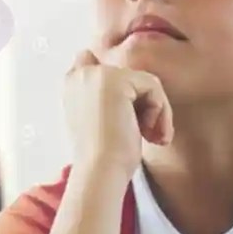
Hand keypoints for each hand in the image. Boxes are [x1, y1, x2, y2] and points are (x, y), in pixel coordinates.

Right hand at [63, 49, 173, 179]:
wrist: (100, 170)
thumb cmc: (103, 156)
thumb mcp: (100, 122)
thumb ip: (106, 99)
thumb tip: (131, 94)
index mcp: (72, 85)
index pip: (101, 63)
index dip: (120, 83)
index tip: (130, 116)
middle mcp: (80, 74)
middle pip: (131, 77)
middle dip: (145, 105)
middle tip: (147, 134)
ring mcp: (97, 74)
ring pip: (145, 83)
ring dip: (156, 112)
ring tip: (152, 136)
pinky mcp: (116, 80)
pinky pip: (153, 87)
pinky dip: (160, 112)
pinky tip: (151, 134)